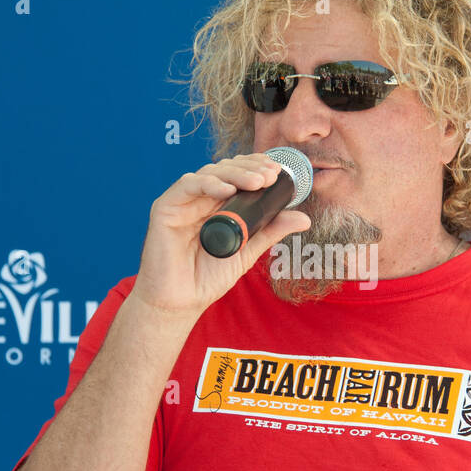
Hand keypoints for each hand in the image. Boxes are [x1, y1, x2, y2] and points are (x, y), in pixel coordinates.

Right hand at [131, 153, 310, 318]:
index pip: (237, 175)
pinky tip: (228, 190)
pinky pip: (186, 186)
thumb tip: (305, 218)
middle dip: (250, 168)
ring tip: (258, 182)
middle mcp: (199, 199)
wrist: (182, 302)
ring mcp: (182, 202)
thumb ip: (271, 231)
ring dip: (236, 174)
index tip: (278, 172)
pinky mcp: (165, 208)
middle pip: (224, 170)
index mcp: (216, 204)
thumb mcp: (248, 251)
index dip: (256, 168)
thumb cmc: (208, 277)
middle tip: (271, 175)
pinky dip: (209, 184)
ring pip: (209, 173)